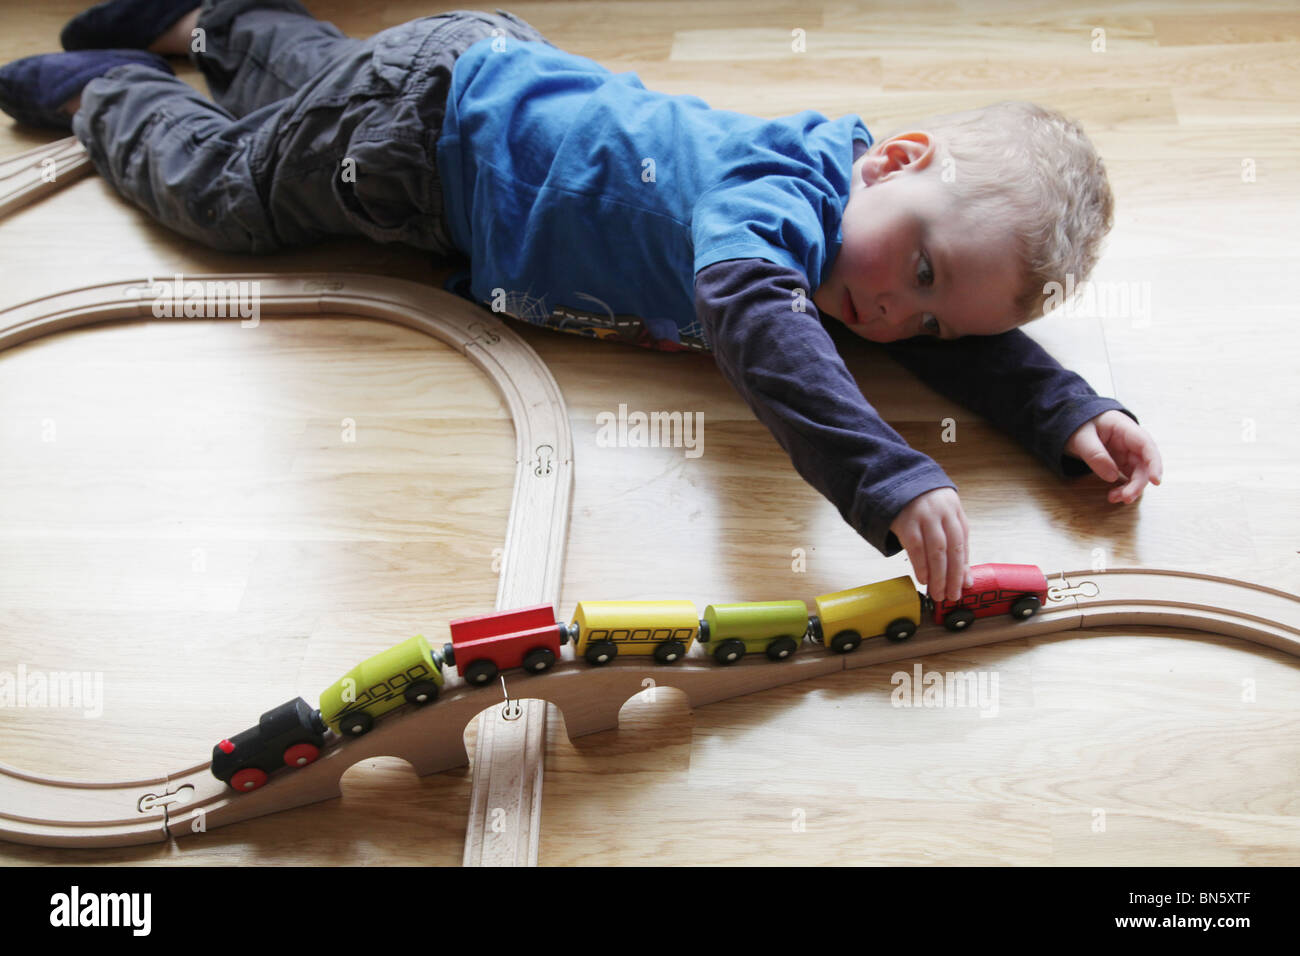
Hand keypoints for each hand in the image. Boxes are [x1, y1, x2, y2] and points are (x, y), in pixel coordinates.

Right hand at [889, 487, 973, 602]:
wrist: (892, 479)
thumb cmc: (919, 502)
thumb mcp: (940, 514)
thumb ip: (952, 540)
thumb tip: (965, 577)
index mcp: (954, 509)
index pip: (963, 541)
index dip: (964, 565)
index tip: (965, 586)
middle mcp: (942, 511)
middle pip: (953, 548)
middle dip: (954, 575)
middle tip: (953, 595)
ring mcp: (923, 515)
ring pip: (937, 550)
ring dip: (939, 576)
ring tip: (938, 593)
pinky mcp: (905, 520)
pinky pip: (916, 547)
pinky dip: (921, 565)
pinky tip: (923, 579)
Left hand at [1065, 410, 1162, 503]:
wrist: (1073, 425)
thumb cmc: (1078, 425)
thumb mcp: (1081, 438)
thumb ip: (1095, 454)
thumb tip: (1112, 477)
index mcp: (1124, 428)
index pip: (1146, 445)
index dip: (1154, 463)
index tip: (1155, 481)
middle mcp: (1131, 441)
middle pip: (1144, 463)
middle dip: (1138, 483)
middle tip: (1126, 498)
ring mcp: (1127, 452)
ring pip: (1138, 473)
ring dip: (1131, 488)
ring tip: (1115, 498)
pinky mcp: (1122, 462)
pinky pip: (1129, 477)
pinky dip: (1123, 487)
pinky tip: (1114, 495)